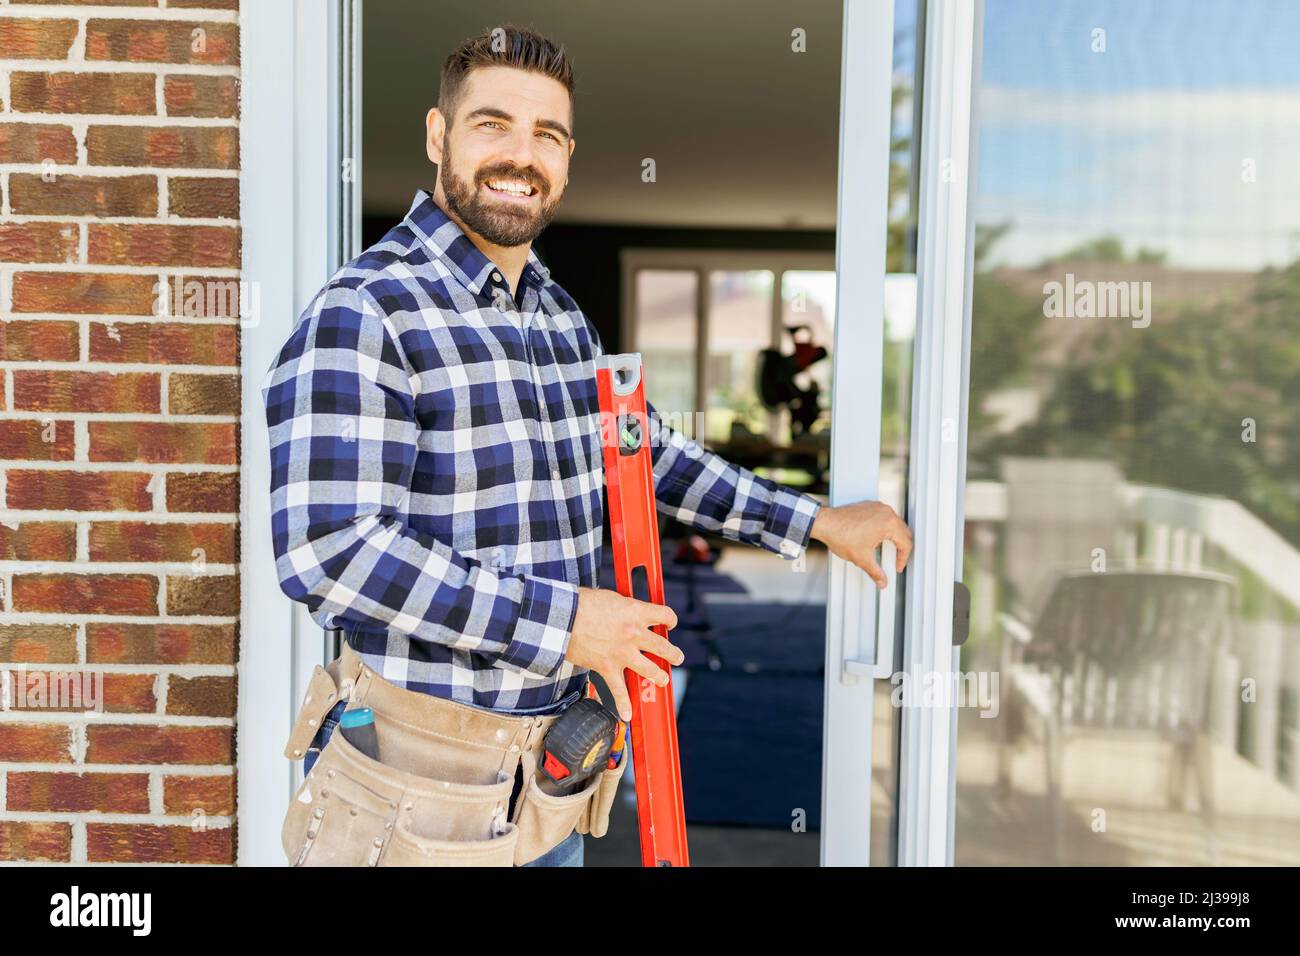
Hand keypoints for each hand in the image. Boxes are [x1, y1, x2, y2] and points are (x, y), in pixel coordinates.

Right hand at [564, 587, 682, 719]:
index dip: (670, 619)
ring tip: (664, 679)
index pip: (665, 615)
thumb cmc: (582, 603)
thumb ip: (623, 608)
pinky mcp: (608, 667)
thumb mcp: (611, 597)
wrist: (563, 618)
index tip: (669, 623)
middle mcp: (634, 634)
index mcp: (636, 612)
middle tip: (677, 656)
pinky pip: (619, 689)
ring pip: (650, 669)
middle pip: (663, 646)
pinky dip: (623, 703)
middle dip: (673, 653)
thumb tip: (626, 613)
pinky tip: (628, 714)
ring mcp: (623, 653)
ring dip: (660, 676)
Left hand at [810, 500, 912, 588]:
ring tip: (887, 551)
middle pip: (904, 532)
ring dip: (894, 537)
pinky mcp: (870, 505)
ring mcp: (878, 507)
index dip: (903, 559)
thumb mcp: (862, 558)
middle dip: (901, 548)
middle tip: (896, 560)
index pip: (906, 543)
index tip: (897, 567)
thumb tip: (883, 581)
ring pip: (895, 523)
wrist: (825, 523)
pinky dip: (885, 528)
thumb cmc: (840, 535)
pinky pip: (885, 517)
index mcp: (888, 523)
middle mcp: (886, 512)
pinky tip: (876, 539)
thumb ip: (876, 572)